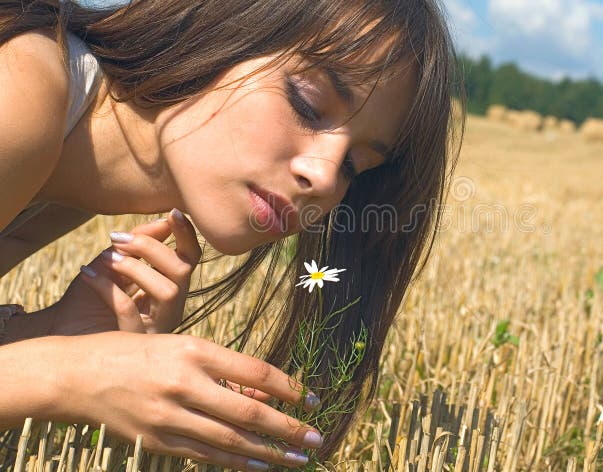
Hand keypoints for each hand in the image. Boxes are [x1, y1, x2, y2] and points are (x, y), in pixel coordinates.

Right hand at [38, 332, 322, 468]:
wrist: (78, 374)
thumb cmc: (138, 352)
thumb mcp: (184, 346)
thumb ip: (226, 370)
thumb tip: (267, 394)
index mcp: (194, 350)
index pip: (256, 372)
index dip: (289, 388)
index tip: (312, 399)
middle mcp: (183, 383)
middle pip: (248, 413)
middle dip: (289, 428)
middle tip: (318, 438)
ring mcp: (168, 416)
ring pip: (230, 440)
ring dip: (270, 452)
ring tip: (298, 457)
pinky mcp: (155, 440)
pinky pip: (204, 455)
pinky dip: (236, 462)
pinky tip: (259, 465)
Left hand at [52, 209, 200, 334]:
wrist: (58, 334)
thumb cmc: (86, 300)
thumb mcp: (113, 263)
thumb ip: (140, 242)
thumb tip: (166, 219)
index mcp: (169, 288)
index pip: (190, 259)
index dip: (187, 236)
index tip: (173, 212)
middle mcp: (169, 309)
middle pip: (183, 272)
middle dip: (152, 248)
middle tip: (120, 239)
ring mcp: (155, 328)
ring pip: (167, 291)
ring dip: (136, 268)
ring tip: (106, 259)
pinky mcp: (133, 342)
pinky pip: (130, 310)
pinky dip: (108, 288)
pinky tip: (86, 275)